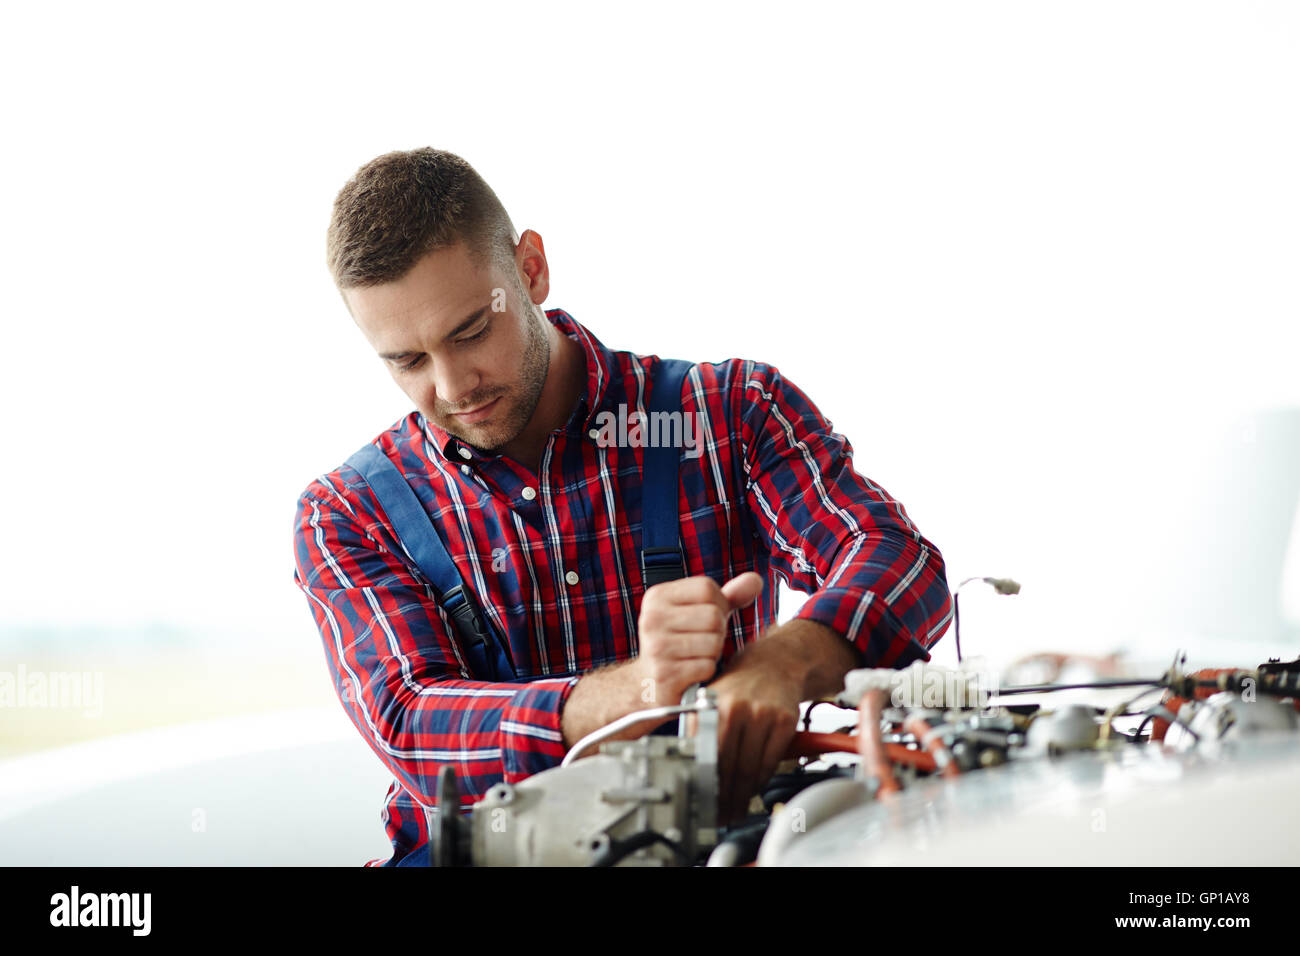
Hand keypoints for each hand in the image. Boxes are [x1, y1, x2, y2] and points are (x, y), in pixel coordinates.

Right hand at [633, 571, 764, 708]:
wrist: (647, 681)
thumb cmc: (678, 642)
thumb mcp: (698, 612)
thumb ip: (728, 596)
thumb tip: (755, 580)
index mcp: (657, 597)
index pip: (706, 588)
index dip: (719, 603)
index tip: (707, 617)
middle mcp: (652, 618)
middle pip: (713, 616)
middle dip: (717, 632)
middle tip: (701, 640)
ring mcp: (656, 647)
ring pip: (713, 642)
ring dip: (712, 653)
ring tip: (695, 655)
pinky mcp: (665, 674)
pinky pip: (707, 666)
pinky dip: (706, 671)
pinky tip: (691, 671)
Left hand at [708, 649, 803, 824]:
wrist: (774, 664)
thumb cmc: (739, 685)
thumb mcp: (709, 699)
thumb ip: (697, 729)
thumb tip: (687, 768)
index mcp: (715, 705)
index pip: (708, 755)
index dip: (705, 784)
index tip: (703, 802)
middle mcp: (740, 709)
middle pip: (729, 766)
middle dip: (723, 796)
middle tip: (719, 813)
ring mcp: (765, 715)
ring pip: (751, 768)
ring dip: (742, 794)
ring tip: (735, 807)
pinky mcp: (785, 722)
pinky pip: (770, 762)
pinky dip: (760, 780)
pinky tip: (752, 788)